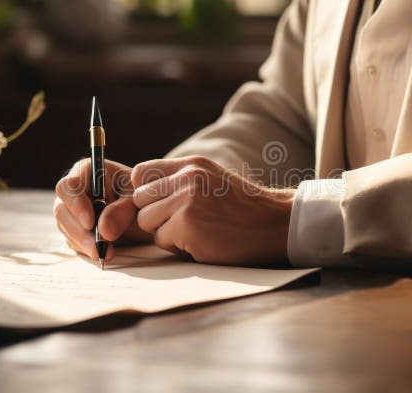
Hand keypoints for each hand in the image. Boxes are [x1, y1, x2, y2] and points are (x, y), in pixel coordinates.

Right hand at [54, 159, 150, 260]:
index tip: (90, 222)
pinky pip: (73, 241)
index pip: (69, 186)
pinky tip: (103, 253)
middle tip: (98, 247)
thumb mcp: (137, 202)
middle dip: (80, 231)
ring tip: (104, 254)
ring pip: (66, 228)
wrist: (148, 213)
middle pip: (62, 209)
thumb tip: (103, 230)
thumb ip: (122, 212)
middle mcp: (74, 191)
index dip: (76, 204)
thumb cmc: (142, 198)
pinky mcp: (75, 229)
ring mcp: (72, 211)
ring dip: (84, 243)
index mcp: (87, 172)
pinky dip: (87, 249)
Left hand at [131, 156, 293, 265]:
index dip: (145, 194)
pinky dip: (179, 248)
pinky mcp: (186, 224)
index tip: (162, 205)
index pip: (140, 173)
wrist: (276, 224)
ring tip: (196, 232)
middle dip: (155, 216)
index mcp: (191, 164)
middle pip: (139, 201)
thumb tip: (135, 196)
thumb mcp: (211, 181)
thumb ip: (178, 182)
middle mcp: (187, 177)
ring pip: (147, 222)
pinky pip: (161, 241)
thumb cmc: (243, 210)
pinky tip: (203, 242)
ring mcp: (186, 200)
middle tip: (185, 223)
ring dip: (166, 234)